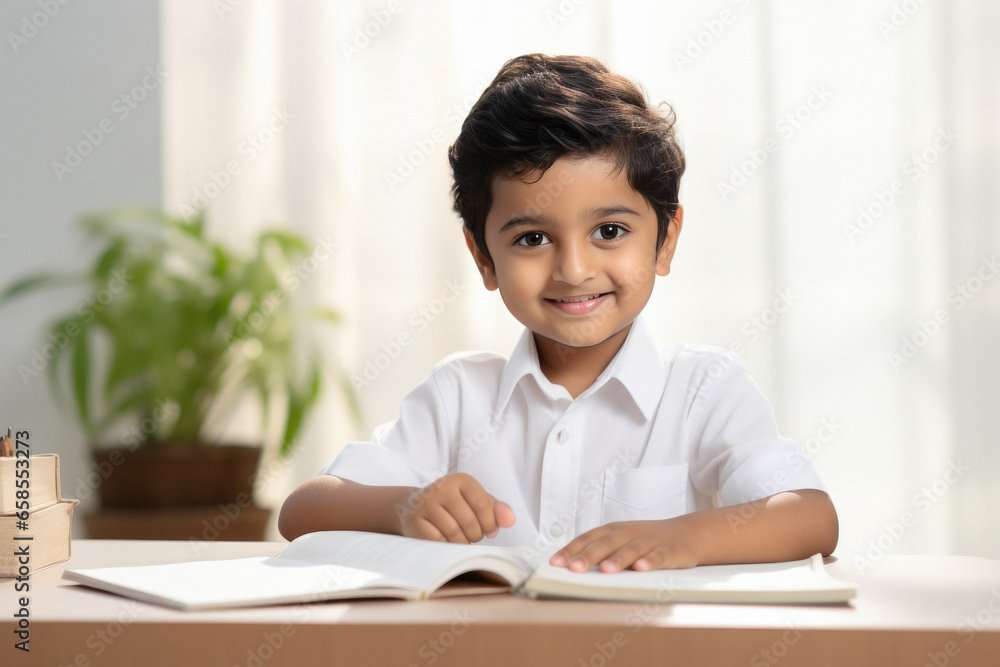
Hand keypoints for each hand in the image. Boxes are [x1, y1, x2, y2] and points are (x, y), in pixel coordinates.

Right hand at [399, 472, 515, 543]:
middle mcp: (442, 487)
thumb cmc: (452, 506)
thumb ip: (496, 509)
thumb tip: (511, 520)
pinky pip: (438, 541)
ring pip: (454, 533)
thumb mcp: (475, 501)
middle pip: (469, 522)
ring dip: (462, 543)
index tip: (489, 530)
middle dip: (475, 536)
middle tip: (472, 536)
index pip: (483, 506)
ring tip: (461, 541)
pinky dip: (446, 546)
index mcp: (461, 480)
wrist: (412, 507)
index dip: (490, 524)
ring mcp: (426, 503)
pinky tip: (447, 543)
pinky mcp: (415, 520)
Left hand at [548, 519, 698, 572]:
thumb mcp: (621, 542)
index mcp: (613, 530)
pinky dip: (650, 561)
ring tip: (605, 570)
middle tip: (573, 568)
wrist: (686, 533)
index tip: (555, 563)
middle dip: (589, 556)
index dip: (571, 550)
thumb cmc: (646, 541)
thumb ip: (600, 552)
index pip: (588, 538)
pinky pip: (658, 556)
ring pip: (631, 549)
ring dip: (618, 559)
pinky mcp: (669, 550)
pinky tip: (641, 569)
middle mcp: (629, 532)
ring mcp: (649, 540)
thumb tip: (570, 567)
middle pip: (606, 543)